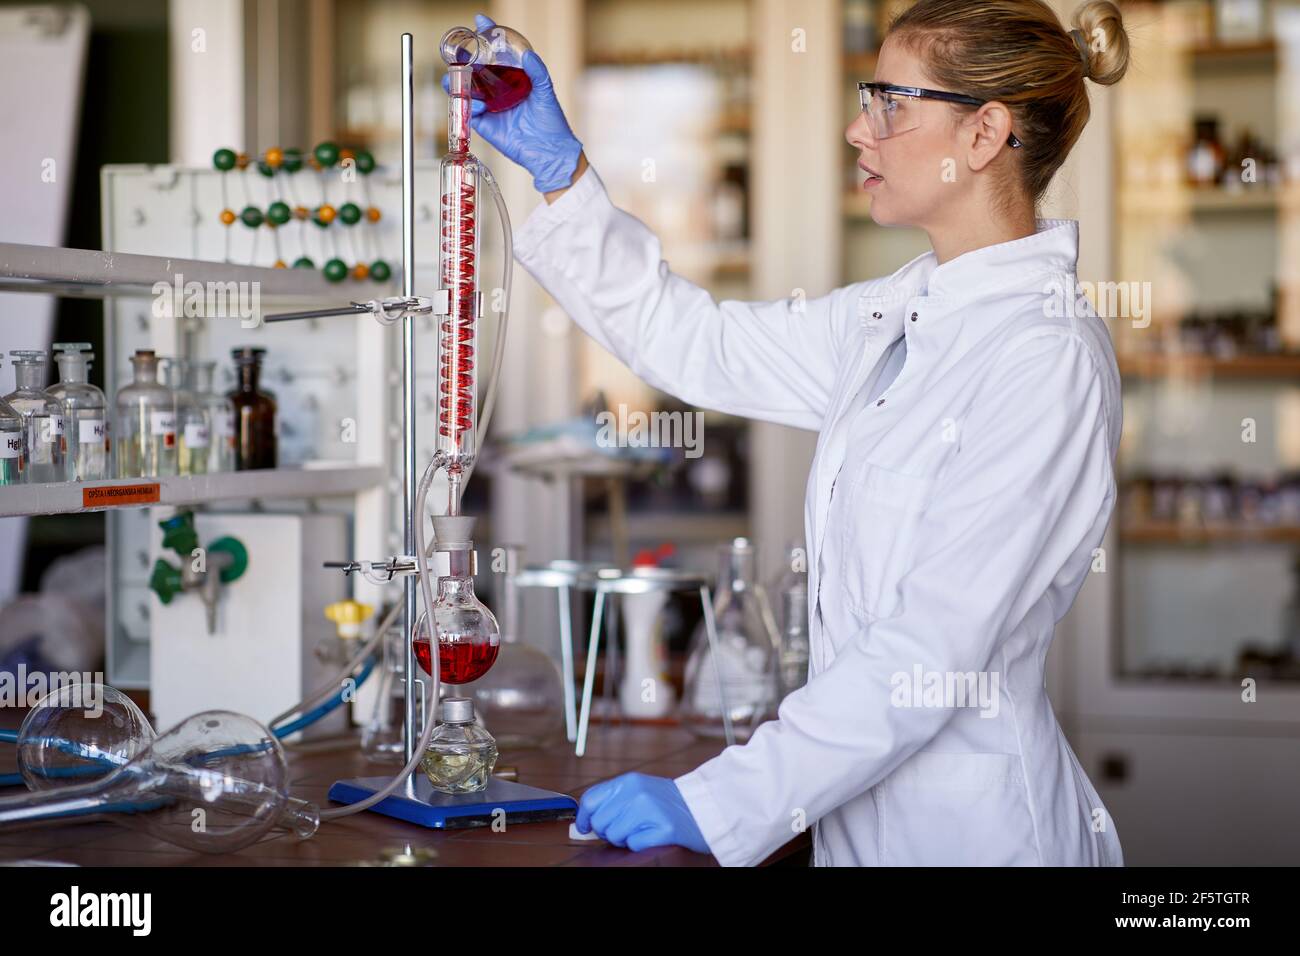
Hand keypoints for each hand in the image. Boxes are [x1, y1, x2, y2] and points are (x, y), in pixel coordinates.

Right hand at [441, 14, 583, 193]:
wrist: (551, 152)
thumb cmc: (552, 122)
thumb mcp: (546, 92)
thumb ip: (538, 72)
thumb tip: (528, 54)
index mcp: (512, 80)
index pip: (496, 54)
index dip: (487, 37)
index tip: (480, 22)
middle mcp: (499, 92)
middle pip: (476, 70)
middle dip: (463, 58)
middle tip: (458, 51)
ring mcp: (491, 108)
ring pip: (467, 91)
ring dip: (457, 82)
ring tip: (453, 76)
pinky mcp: (487, 126)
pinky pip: (470, 113)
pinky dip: (469, 106)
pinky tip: (476, 104)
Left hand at [575, 773, 710, 853]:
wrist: (702, 809)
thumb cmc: (666, 804)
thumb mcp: (637, 792)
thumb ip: (610, 803)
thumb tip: (581, 825)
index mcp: (629, 781)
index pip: (590, 800)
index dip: (583, 818)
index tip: (584, 827)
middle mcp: (637, 792)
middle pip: (600, 822)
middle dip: (608, 831)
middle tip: (626, 828)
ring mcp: (650, 810)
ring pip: (615, 836)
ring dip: (625, 839)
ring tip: (643, 829)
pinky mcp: (663, 829)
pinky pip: (634, 845)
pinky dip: (641, 844)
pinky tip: (653, 834)